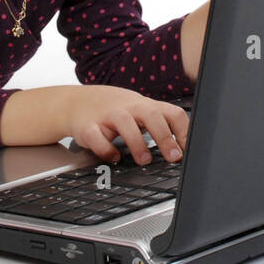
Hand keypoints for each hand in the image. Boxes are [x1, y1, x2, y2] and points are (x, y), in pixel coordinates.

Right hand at [66, 85, 187, 164]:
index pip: (172, 113)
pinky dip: (105, 149)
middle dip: (164, 136)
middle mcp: (128, 108)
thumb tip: (183, 150)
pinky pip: (96, 136)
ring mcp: (107, 115)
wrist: (75, 103)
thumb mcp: (139, 112)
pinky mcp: (88, 126)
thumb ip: (160, 125)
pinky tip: (113, 157)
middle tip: (173, 157)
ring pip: (124, 122)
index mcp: (146, 106)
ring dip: (136, 142)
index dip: (184, 131)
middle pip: (151, 114)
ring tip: (144, 160)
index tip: (188, 151)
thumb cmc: (115, 110)